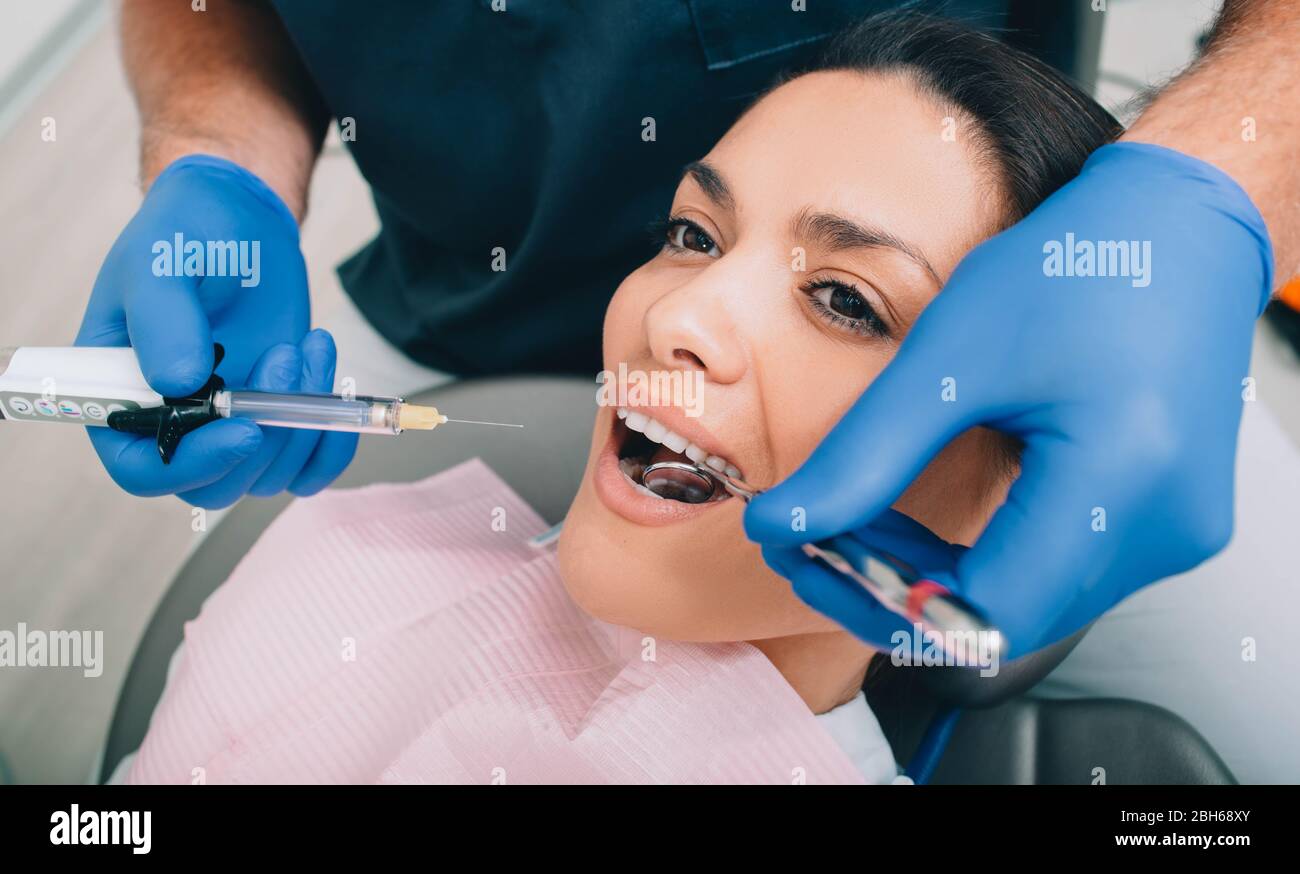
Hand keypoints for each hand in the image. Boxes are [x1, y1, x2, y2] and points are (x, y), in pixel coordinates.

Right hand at [76, 154, 356, 507]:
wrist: (239, 221)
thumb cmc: (185, 234)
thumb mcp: (162, 262)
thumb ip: (163, 320)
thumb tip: (179, 383)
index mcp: (121, 396)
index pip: (142, 469)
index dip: (192, 466)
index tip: (244, 430)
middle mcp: (173, 423)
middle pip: (216, 486)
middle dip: (264, 437)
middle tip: (284, 357)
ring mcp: (228, 426)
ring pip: (269, 474)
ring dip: (301, 420)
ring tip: (305, 344)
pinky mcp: (276, 420)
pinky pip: (310, 466)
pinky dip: (332, 437)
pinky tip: (329, 372)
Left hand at [746, 143, 1273, 656]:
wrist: (1179, 230)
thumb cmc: (1075, 268)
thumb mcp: (951, 355)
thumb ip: (864, 455)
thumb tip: (779, 524)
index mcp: (1123, 479)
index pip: (988, 610)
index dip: (885, 598)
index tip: (809, 556)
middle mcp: (1165, 529)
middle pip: (1001, 621)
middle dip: (893, 592)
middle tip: (812, 544)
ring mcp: (1172, 535)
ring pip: (1022, 607)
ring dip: (928, 580)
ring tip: (853, 525)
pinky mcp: (1162, 527)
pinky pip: (1050, 576)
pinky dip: (975, 563)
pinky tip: (915, 524)